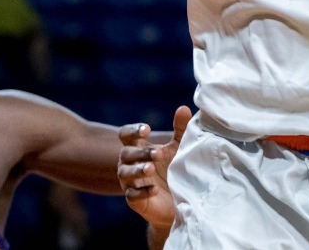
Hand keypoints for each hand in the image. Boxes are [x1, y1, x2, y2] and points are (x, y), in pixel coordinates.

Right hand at [119, 105, 191, 231]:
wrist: (179, 199)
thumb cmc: (175, 168)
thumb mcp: (179, 147)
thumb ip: (180, 128)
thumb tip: (183, 108)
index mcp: (137, 148)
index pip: (126, 135)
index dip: (133, 131)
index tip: (147, 130)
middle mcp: (129, 163)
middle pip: (125, 153)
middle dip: (140, 153)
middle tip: (158, 153)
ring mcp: (130, 182)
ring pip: (125, 173)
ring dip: (137, 170)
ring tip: (151, 168)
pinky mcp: (134, 200)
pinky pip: (132, 196)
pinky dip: (142, 192)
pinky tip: (154, 190)